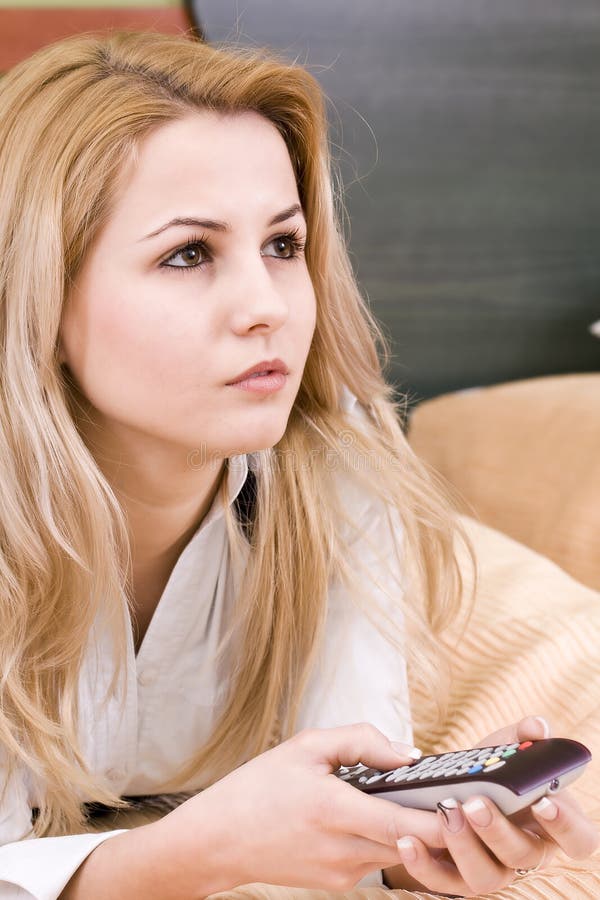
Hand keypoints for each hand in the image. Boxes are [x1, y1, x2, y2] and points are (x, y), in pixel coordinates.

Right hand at [159, 722, 445, 892]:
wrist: (219, 839)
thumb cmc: (259, 787)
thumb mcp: (307, 746)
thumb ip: (362, 742)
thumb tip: (409, 754)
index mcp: (337, 812)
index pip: (411, 826)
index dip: (449, 819)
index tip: (476, 801)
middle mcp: (345, 851)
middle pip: (414, 844)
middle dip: (442, 822)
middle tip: (464, 793)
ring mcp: (342, 873)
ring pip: (397, 852)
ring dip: (414, 830)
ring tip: (422, 797)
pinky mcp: (337, 882)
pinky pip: (375, 858)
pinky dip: (386, 838)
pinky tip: (376, 813)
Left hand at [385, 715, 599, 896]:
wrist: (450, 787)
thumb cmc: (489, 771)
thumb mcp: (504, 749)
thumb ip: (522, 736)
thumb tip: (538, 726)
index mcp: (550, 826)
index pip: (579, 839)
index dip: (566, 825)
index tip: (543, 801)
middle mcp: (525, 854)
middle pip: (523, 858)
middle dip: (499, 831)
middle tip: (475, 803)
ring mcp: (492, 870)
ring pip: (486, 878)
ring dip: (464, 847)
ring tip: (444, 811)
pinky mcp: (455, 877)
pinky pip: (443, 881)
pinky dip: (424, 863)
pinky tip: (407, 840)